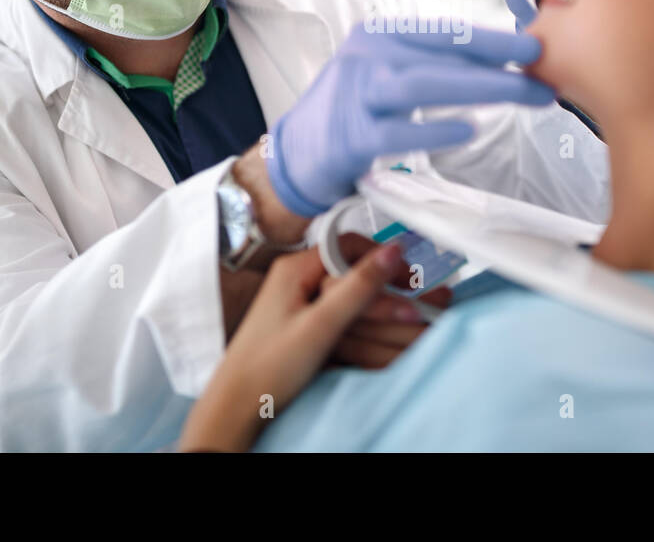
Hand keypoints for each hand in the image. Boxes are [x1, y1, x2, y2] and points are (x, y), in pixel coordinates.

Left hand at [180, 241, 415, 451]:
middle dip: (387, 284)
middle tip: (418, 299)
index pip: (348, 246)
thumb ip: (358, 286)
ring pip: (347, 291)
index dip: (382, 258)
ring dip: (378, 302)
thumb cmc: (268, 369)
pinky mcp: (300, 322)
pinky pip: (338, 310)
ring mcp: (296, 300)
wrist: (236, 408)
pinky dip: (362, 318)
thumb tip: (393, 250)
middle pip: (350, 268)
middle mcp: (294, 278)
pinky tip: (379, 329)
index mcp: (294, 268)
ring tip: (409, 315)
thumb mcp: (321, 325)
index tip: (410, 278)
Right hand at [265, 23, 553, 216]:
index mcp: (379, 35)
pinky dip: (434, 129)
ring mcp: (356, 96)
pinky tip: (468, 128)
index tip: (533, 47)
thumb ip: (433, 66)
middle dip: (497, 64)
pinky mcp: (350, 138)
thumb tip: (502, 65)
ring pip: (422, 85)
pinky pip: (397, 132)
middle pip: (440, 56)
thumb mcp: (387, 74)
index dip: (491, 39)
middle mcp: (366, 57)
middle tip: (541, 74)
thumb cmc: (355, 112)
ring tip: (519, 94)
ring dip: (478, 88)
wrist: (296, 154)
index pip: (443, 32)